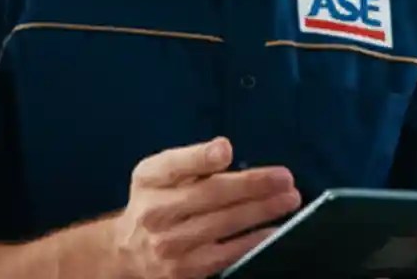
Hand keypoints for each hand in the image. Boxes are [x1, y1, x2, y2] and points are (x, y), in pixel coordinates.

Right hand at [110, 137, 301, 278]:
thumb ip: (192, 159)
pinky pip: (226, 254)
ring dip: (261, 211)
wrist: (127, 253)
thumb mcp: (160, 173)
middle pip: (209, 194)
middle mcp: (156, 211)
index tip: (225, 150)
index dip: (200, 157)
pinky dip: (253, 241)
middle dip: (252, 185)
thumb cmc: (156, 201)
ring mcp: (170, 244)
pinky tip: (274, 231)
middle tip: (285, 178)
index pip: (174, 165)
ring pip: (223, 224)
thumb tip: (224, 149)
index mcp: (150, 179)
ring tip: (289, 200)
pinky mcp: (185, 270)